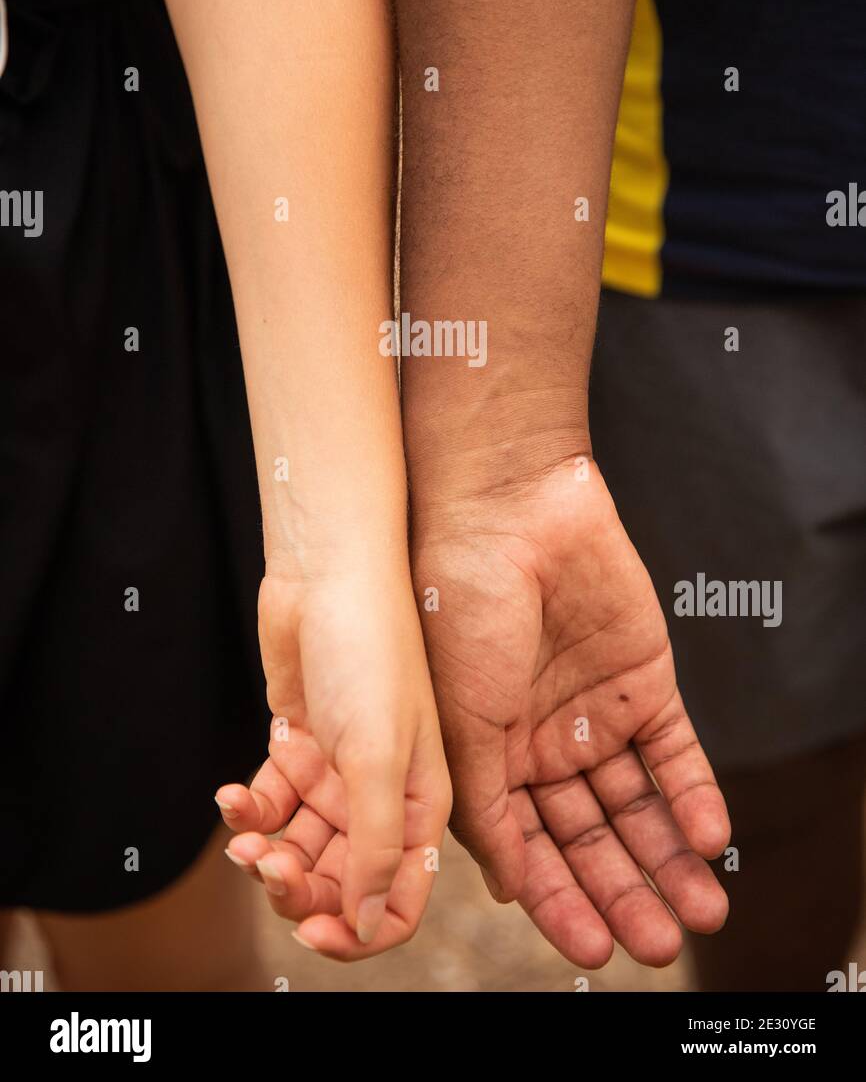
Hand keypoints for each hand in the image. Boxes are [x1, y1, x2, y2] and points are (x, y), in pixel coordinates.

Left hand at [216, 558, 451, 959]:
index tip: (314, 931)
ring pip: (302, 849)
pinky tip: (230, 798)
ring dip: (268, 855)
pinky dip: (249, 810)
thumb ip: (377, 847)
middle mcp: (383, 796)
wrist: (326, 573)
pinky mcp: (298, 746)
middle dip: (302, 892)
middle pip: (343, 883)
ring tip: (244, 839)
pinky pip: (271, 803)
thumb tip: (371, 925)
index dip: (361, 931)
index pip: (401, 901)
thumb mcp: (378, 757)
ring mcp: (338, 772)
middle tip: (267, 869)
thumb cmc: (369, 651)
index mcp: (421, 805)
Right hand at [411, 458, 729, 967]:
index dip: (559, 901)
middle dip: (621, 892)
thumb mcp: (456, 720)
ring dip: (667, 857)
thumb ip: (483, 805)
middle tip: (656, 945)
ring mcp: (594, 712)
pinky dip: (693, 793)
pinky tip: (710, 836)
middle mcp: (540, 743)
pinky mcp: (643, 679)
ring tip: (700, 913)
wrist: (507, 511)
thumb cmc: (453, 609)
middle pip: (589, 836)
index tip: (592, 952)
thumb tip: (511, 888)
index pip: (528, 848)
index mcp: (484, 758)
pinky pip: (675, 750)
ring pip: (638, 804)